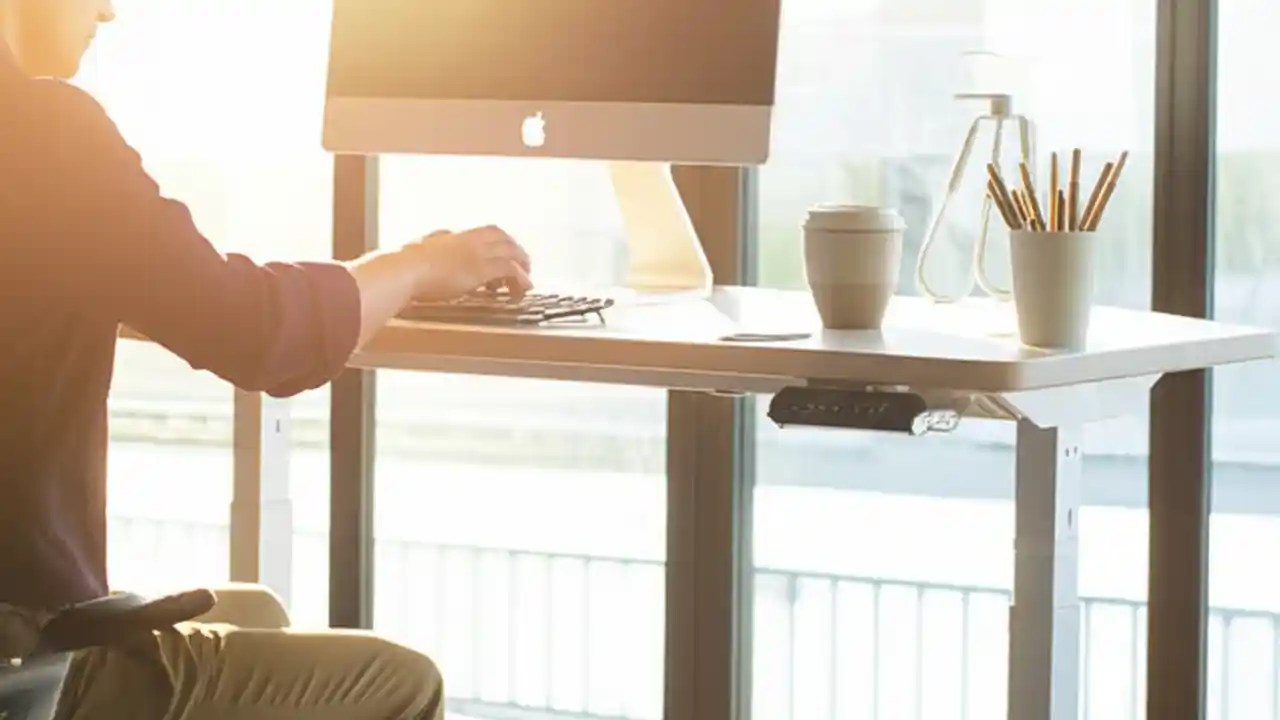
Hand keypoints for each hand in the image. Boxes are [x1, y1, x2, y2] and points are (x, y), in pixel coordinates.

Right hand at [401, 226, 532, 301]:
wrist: (404, 271)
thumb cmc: (404, 267)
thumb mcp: (416, 253)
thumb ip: (424, 250)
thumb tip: (419, 249)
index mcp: (453, 238)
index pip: (484, 233)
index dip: (497, 243)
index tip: (501, 254)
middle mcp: (468, 241)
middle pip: (502, 237)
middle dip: (515, 250)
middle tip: (522, 265)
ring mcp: (476, 253)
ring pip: (511, 251)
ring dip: (522, 265)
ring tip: (526, 281)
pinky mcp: (482, 268)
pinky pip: (510, 270)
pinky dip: (520, 280)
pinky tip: (522, 290)